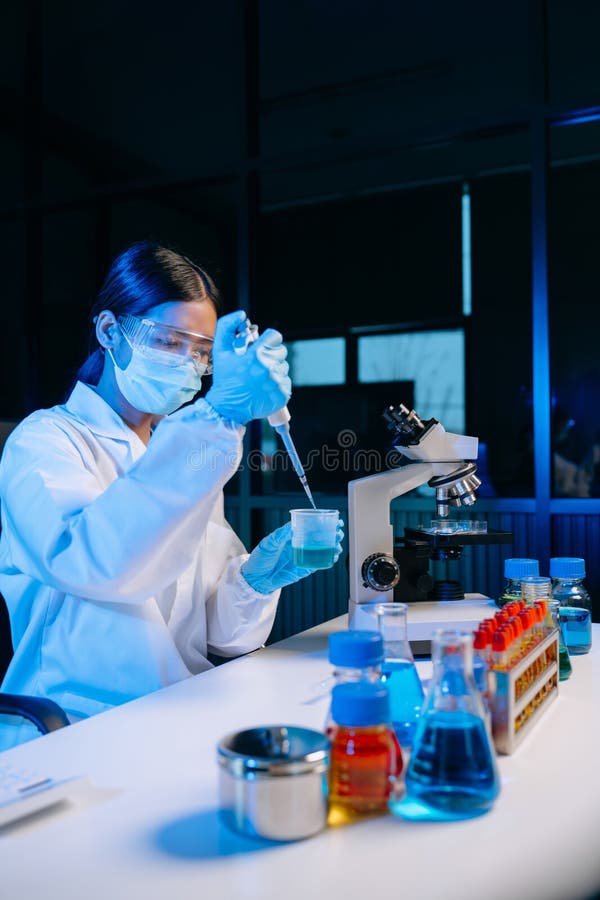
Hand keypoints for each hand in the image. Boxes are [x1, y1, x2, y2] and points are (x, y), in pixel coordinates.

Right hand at [205, 310, 291, 424]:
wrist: (228, 406)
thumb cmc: (225, 378)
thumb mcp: (220, 350)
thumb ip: (227, 326)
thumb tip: (241, 314)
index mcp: (256, 355)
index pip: (275, 337)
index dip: (269, 340)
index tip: (262, 346)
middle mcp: (268, 368)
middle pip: (281, 351)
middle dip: (271, 355)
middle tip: (258, 364)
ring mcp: (277, 382)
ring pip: (284, 367)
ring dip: (275, 369)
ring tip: (260, 377)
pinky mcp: (282, 394)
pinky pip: (286, 382)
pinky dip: (277, 383)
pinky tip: (264, 387)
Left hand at [241, 520, 344, 594]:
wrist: (256, 578)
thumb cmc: (260, 558)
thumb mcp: (268, 543)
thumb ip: (280, 535)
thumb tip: (291, 526)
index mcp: (293, 535)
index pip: (311, 526)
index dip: (324, 522)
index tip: (333, 519)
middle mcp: (300, 544)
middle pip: (321, 537)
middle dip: (333, 534)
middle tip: (338, 532)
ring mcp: (304, 557)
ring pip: (323, 550)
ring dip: (333, 547)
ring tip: (338, 545)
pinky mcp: (304, 569)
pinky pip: (319, 564)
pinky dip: (328, 560)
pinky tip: (333, 557)